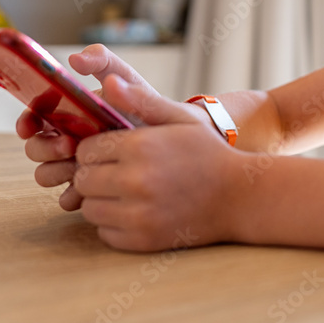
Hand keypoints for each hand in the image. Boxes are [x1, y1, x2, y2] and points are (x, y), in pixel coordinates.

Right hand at [16, 44, 161, 210]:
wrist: (175, 137)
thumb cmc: (144, 105)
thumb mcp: (126, 78)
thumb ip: (103, 62)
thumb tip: (75, 59)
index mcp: (69, 113)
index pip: (34, 117)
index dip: (26, 121)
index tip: (30, 125)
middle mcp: (67, 139)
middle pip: (35, 148)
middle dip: (45, 147)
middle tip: (69, 144)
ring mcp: (75, 165)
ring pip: (44, 174)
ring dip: (55, 171)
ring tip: (80, 165)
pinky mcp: (87, 188)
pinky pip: (66, 198)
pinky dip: (72, 194)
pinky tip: (89, 188)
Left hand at [73, 74, 239, 251]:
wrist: (240, 196)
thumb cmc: (209, 153)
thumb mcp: (181, 118)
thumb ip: (142, 100)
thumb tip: (106, 82)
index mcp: (140, 146)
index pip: (86, 150)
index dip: (96, 150)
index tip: (113, 152)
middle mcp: (134, 180)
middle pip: (83, 179)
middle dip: (95, 174)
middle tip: (118, 173)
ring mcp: (137, 214)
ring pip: (90, 208)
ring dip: (101, 200)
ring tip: (126, 192)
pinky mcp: (141, 240)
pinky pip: (104, 233)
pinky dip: (114, 224)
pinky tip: (135, 211)